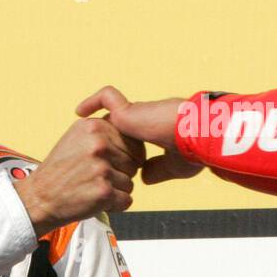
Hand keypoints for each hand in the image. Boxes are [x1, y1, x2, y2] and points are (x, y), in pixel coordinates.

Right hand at [13, 117, 142, 235]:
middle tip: (95, 177)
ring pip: (130, 182)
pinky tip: (94, 199)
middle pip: (135, 162)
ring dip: (116, 189)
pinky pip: (127, 200)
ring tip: (92, 187)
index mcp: (94, 127)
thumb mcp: (77, 137)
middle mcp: (98, 144)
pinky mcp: (104, 191)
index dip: (124, 156)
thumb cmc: (60, 170)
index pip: (133, 141)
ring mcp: (102, 168)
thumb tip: (134, 130)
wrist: (39, 197)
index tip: (107, 162)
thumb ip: (104, 131)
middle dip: (120, 172)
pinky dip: (114, 205)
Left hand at [77, 86, 203, 184]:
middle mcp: (145, 121)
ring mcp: (136, 115)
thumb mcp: (174, 167)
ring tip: (79, 137)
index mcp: (156, 132)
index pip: (132, 138)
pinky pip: (108, 98)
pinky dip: (94, 100)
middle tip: (86, 153)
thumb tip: (143, 178)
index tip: (107, 159)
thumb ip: (157, 170)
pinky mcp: (129, 111)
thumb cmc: (193, 152)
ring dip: (98, 128)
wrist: (198, 136)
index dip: (120, 148)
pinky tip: (80, 111)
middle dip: (104, 138)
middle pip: (119, 128)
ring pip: (111, 118)